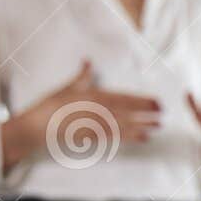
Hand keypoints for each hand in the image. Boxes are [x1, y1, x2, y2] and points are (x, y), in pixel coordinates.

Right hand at [3, 60, 160, 168]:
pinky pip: (116, 137)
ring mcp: (95, 124)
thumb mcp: (67, 87)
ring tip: (157, 127)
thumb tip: (88, 62)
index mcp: (93, 95)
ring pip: (124, 125)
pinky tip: (143, 138)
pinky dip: (131, 137)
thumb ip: (82, 76)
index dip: (141, 100)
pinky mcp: (92, 137)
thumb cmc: (51, 105)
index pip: (123, 98)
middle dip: (146, 112)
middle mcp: (97, 110)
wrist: (37, 126)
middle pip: (127, 111)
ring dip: (142, 126)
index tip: (156, 102)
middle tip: (163, 113)